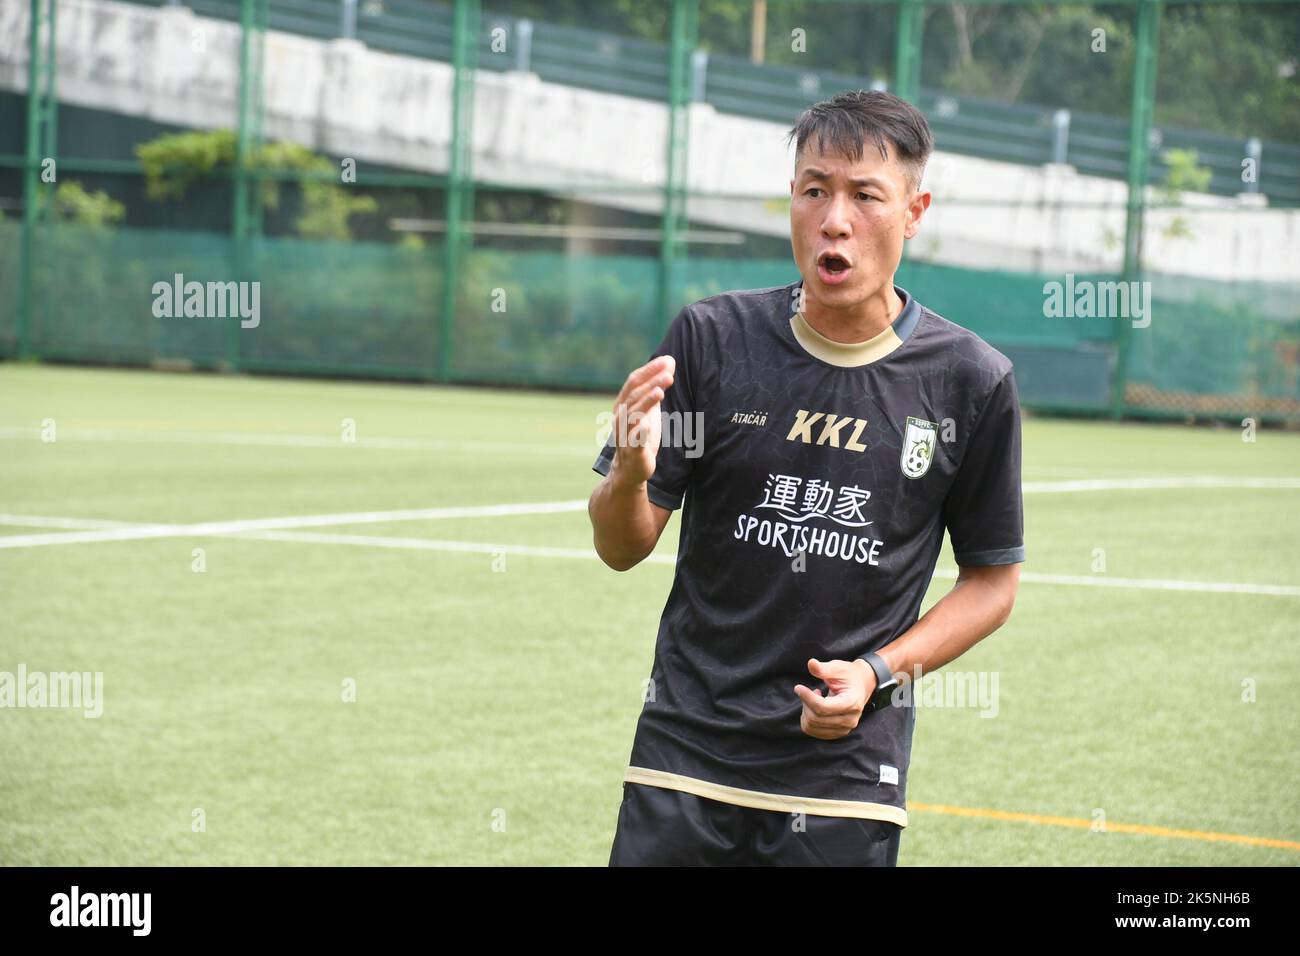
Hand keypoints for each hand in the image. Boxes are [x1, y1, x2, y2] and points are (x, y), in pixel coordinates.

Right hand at [609, 355, 674, 486]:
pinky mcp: (633, 452)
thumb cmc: (639, 435)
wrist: (629, 469)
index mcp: (623, 405)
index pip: (634, 382)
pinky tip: (648, 424)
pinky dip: (640, 431)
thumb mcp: (648, 408)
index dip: (649, 370)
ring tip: (660, 391)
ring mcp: (625, 434)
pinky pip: (635, 440)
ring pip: (633, 415)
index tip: (667, 360)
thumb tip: (669, 362)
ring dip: (646, 402)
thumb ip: (656, 387)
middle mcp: (621, 417)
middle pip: (634, 395)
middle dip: (651, 383)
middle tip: (668, 374)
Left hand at [794, 658, 875, 739]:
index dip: (807, 697)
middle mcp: (850, 720)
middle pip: (815, 718)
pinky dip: (808, 718)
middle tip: (807, 691)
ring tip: (813, 698)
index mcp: (852, 703)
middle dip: (806, 703)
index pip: (823, 707)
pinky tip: (815, 707)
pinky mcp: (836, 733)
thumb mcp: (838, 668)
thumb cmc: (848, 675)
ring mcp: (844, 729)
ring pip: (811, 726)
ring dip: (806, 711)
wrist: (861, 686)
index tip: (798, 687)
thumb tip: (811, 663)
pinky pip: (812, 731)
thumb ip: (824, 668)